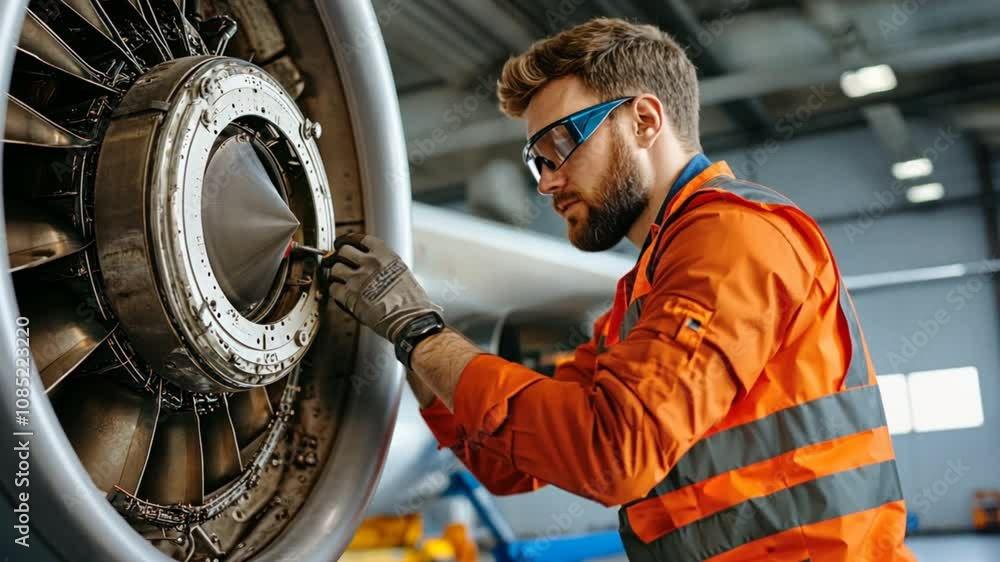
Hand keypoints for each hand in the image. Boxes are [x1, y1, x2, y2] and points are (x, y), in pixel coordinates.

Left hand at [323, 233, 441, 345]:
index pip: (361, 238)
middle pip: (344, 250)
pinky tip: (340, 294)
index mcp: (385, 255)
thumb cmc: (412, 302)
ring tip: (338, 279)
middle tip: (335, 260)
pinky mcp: (349, 296)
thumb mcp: (402, 273)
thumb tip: (373, 265)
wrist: (411, 319)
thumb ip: (385, 265)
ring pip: (335, 268)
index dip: (349, 240)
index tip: (344, 243)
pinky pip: (333, 288)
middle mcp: (370, 263)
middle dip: (339, 256)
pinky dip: (335, 291)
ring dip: (336, 274)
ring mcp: (358, 278)